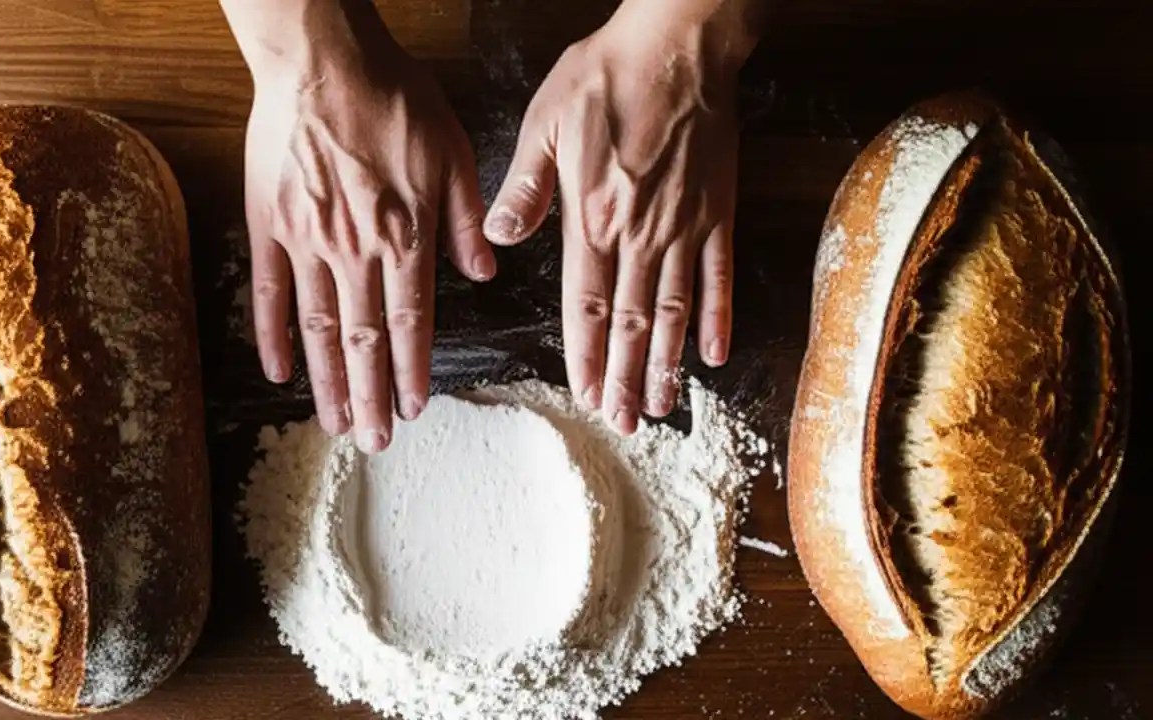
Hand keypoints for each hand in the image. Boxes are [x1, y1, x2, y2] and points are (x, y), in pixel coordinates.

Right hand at [223, 0, 494, 451]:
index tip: (414, 408)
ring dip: (328, 382)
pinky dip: (273, 336)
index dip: (412, 370)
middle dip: (371, 396)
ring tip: (334, 423)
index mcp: (404, 237)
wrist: (323, 61)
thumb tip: (483, 274)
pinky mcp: (268, 226)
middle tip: (375, 441)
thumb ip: (468, 220)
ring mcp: (306, 243)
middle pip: (363, 341)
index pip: (410, 322)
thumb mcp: (454, 154)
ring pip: (319, 330)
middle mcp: (354, 251)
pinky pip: (269, 294)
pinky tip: (280, 370)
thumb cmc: (393, 100)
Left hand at [484, 0, 756, 434]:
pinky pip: (719, 276)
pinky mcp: (718, 212)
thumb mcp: (546, 123)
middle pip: (631, 323)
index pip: (587, 305)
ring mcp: (684, 227)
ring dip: (665, 363)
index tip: (587, 395)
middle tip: (623, 422)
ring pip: (674, 311)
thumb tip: (498, 238)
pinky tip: (713, 353)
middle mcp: (640, 234)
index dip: (588, 356)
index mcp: (593, 218)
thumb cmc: (608, 77)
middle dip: (625, 378)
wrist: (678, 45)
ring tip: (660, 405)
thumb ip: (525, 187)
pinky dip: (717, 316)